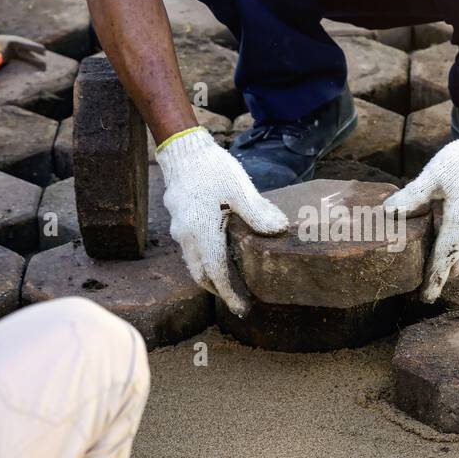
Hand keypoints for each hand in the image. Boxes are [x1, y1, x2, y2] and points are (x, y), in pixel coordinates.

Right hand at [155, 126, 288, 315]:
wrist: (182, 149)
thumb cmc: (213, 170)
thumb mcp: (241, 191)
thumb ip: (259, 214)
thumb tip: (279, 231)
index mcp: (203, 235)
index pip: (216, 275)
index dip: (230, 295)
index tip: (242, 308)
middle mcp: (187, 237)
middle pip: (200, 274)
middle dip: (217, 289)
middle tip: (236, 297)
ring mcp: (180, 228)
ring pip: (193, 262)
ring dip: (209, 274)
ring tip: (229, 278)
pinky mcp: (179, 219)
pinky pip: (190, 248)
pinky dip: (203, 258)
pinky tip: (218, 250)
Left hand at [384, 123, 458, 300]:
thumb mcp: (433, 175)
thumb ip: (412, 196)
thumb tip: (388, 212)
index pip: (445, 259)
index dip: (434, 279)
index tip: (425, 297)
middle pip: (457, 264)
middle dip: (440, 276)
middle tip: (420, 288)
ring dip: (449, 264)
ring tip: (429, 272)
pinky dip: (456, 250)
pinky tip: (440, 246)